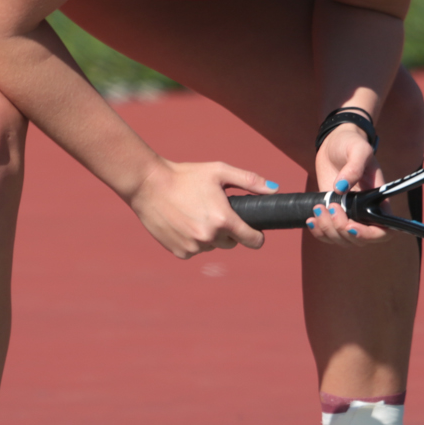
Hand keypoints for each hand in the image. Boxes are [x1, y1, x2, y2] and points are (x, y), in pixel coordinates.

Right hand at [130, 159, 273, 258]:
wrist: (148, 185)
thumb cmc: (186, 175)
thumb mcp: (219, 171)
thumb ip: (249, 181)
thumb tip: (275, 190)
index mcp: (224, 220)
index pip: (253, 240)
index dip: (256, 236)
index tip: (255, 232)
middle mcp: (210, 237)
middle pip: (232, 244)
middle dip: (228, 231)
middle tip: (214, 212)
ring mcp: (194, 247)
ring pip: (212, 247)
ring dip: (209, 236)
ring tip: (195, 214)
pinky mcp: (180, 252)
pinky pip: (195, 250)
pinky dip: (192, 241)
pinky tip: (182, 223)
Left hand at [306, 123, 391, 245]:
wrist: (334, 142)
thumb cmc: (351, 143)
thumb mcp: (357, 150)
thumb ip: (353, 167)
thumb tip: (340, 189)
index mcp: (378, 201)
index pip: (382, 231)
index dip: (368, 235)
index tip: (350, 226)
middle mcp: (364, 212)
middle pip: (358, 240)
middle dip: (341, 229)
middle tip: (331, 206)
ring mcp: (348, 214)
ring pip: (341, 239)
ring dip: (327, 230)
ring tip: (318, 209)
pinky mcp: (332, 213)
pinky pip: (327, 233)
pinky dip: (318, 231)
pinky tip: (311, 219)